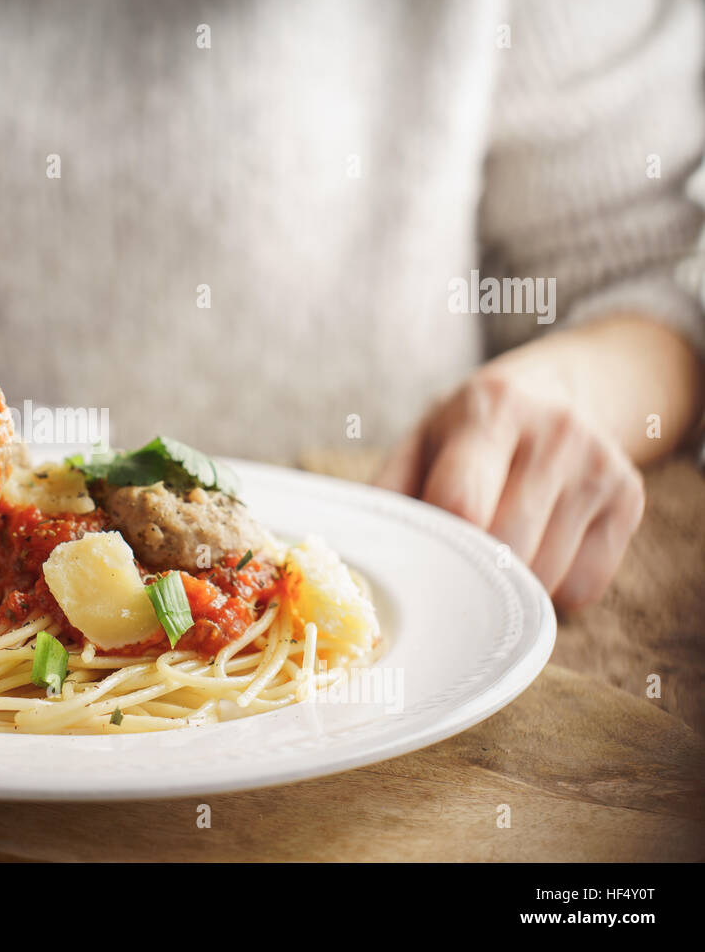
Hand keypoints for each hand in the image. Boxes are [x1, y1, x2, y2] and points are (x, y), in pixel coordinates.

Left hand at [375, 369, 644, 609]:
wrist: (556, 394)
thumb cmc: (467, 434)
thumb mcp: (421, 443)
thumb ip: (387, 494)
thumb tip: (355, 557)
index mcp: (490, 410)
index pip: (462, 501)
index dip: (438, 545)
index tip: (421, 563)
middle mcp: (555, 432)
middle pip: (506, 547)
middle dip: (469, 573)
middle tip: (450, 568)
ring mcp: (600, 465)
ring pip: (545, 577)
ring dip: (508, 589)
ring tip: (493, 551)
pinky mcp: (630, 498)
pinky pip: (583, 588)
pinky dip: (551, 592)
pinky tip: (535, 551)